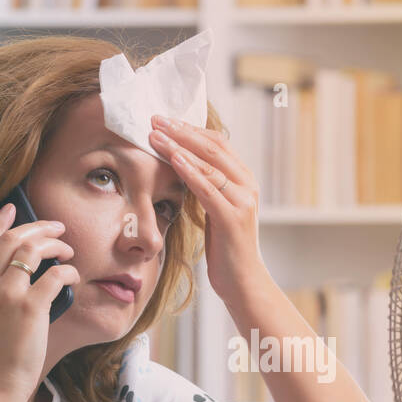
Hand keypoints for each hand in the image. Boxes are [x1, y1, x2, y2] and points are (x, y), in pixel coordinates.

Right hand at [0, 203, 79, 401]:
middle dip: (38, 227)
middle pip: (12, 240)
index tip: (13, 208)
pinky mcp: (30, 307)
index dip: (0, 222)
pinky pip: (55, 275)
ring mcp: (6, 294)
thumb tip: (5, 277)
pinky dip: (68, 271)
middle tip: (57, 227)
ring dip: (55, 245)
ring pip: (33, 250)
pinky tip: (73, 275)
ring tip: (68, 250)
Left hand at [149, 114, 267, 301]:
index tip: (164, 120)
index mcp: (244, 180)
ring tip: (154, 135)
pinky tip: (172, 158)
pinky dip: (189, 171)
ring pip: (209, 163)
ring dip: (178, 146)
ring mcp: (243, 200)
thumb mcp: (216, 211)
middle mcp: (247, 185)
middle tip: (154, 118)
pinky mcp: (233, 217)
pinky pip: (208, 188)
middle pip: (213, 146)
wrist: (244, 282)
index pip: (217, 143)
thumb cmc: (227, 249)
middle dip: (181, 130)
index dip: (190, 128)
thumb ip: (207, 188)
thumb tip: (181, 167)